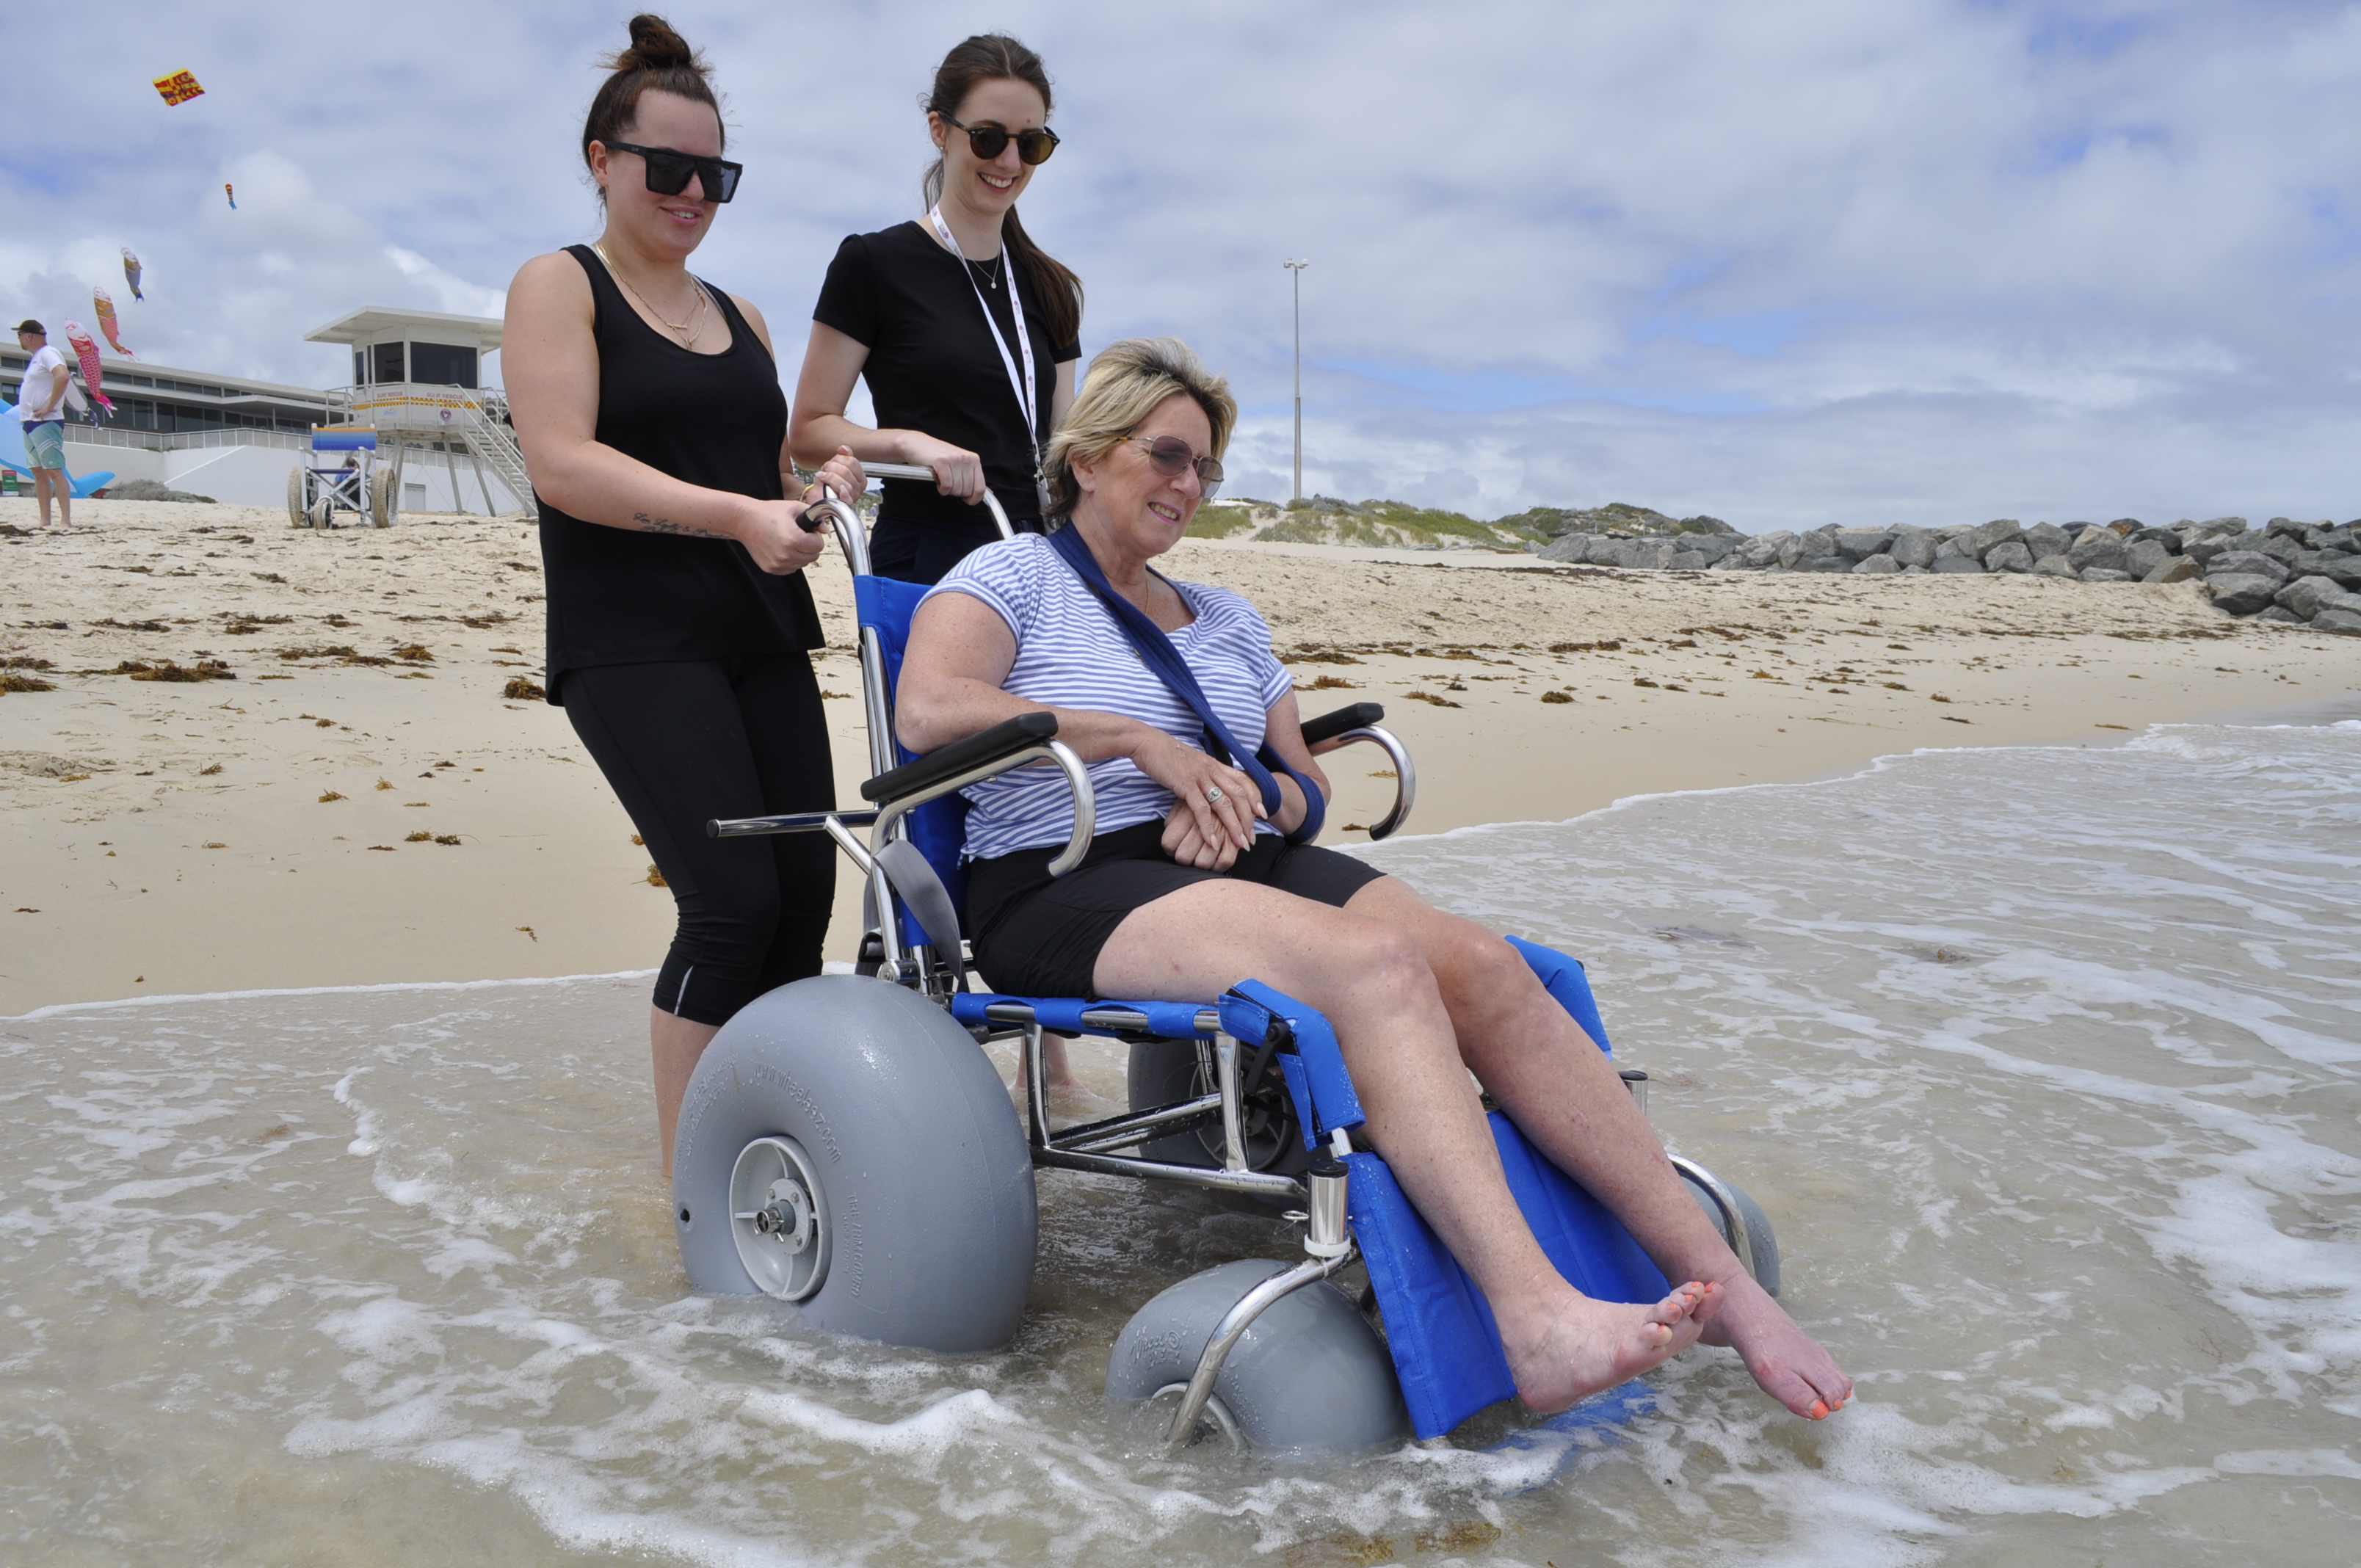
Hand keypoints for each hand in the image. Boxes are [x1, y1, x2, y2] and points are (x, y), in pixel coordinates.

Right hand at [739, 499, 830, 573]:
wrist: (744, 521)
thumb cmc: (767, 513)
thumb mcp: (793, 508)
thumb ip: (814, 517)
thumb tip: (825, 530)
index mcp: (793, 539)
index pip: (819, 546)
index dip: (815, 537)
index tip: (807, 531)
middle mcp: (785, 555)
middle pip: (813, 557)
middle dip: (810, 546)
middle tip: (800, 536)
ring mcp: (778, 564)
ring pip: (803, 564)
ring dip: (801, 554)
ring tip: (789, 541)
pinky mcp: (771, 569)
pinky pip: (791, 569)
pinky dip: (791, 560)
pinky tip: (782, 548)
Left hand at [801, 446, 865, 509]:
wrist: (818, 499)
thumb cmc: (828, 484)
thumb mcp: (835, 467)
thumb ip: (842, 457)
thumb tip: (843, 448)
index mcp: (860, 476)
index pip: (852, 461)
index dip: (837, 459)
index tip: (829, 464)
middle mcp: (859, 487)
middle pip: (846, 470)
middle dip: (831, 468)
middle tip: (824, 471)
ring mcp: (853, 496)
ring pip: (843, 482)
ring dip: (828, 477)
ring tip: (823, 478)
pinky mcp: (846, 505)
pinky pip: (846, 497)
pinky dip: (842, 493)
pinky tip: (836, 489)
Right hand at [902, 435, 987, 503]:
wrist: (915, 444)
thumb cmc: (937, 457)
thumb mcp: (959, 465)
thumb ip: (972, 477)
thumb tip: (986, 493)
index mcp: (974, 460)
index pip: (981, 489)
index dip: (973, 499)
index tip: (966, 499)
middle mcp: (967, 458)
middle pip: (966, 492)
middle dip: (955, 492)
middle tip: (947, 481)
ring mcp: (955, 459)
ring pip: (956, 490)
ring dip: (946, 489)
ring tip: (941, 477)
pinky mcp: (942, 461)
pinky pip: (947, 486)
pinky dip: (941, 488)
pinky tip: (937, 479)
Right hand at [1130, 731, 1259, 866]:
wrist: (1147, 742)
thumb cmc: (1167, 755)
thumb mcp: (1192, 763)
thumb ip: (1205, 774)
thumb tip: (1212, 787)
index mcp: (1215, 764)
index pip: (1242, 781)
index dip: (1254, 798)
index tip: (1262, 815)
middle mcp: (1212, 770)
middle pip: (1238, 796)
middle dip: (1248, 819)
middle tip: (1252, 839)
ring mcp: (1200, 777)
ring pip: (1224, 804)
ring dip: (1234, 826)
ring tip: (1240, 844)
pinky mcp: (1185, 784)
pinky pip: (1201, 809)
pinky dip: (1208, 826)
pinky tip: (1212, 841)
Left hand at [1162, 804, 1243, 871]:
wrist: (1237, 788)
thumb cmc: (1206, 798)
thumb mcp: (1185, 801)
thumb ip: (1174, 816)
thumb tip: (1169, 828)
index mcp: (1188, 811)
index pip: (1169, 843)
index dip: (1169, 850)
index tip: (1173, 849)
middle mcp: (1204, 823)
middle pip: (1183, 856)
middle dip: (1183, 859)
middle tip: (1186, 855)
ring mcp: (1221, 832)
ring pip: (1202, 863)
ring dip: (1199, 865)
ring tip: (1199, 859)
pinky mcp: (1237, 839)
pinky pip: (1225, 861)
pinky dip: (1218, 867)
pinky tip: (1214, 864)